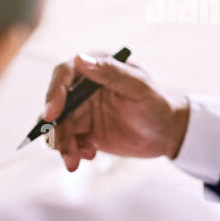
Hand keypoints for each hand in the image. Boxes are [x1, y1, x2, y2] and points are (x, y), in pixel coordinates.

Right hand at [41, 52, 190, 171]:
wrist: (167, 133)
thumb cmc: (157, 103)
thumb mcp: (139, 87)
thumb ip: (112, 73)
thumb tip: (81, 58)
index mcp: (95, 69)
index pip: (65, 74)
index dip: (54, 92)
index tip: (52, 114)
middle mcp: (83, 88)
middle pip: (56, 104)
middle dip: (56, 128)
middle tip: (64, 148)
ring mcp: (82, 110)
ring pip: (58, 126)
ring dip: (62, 144)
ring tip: (75, 161)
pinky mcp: (84, 131)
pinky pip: (67, 142)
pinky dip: (72, 151)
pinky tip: (91, 155)